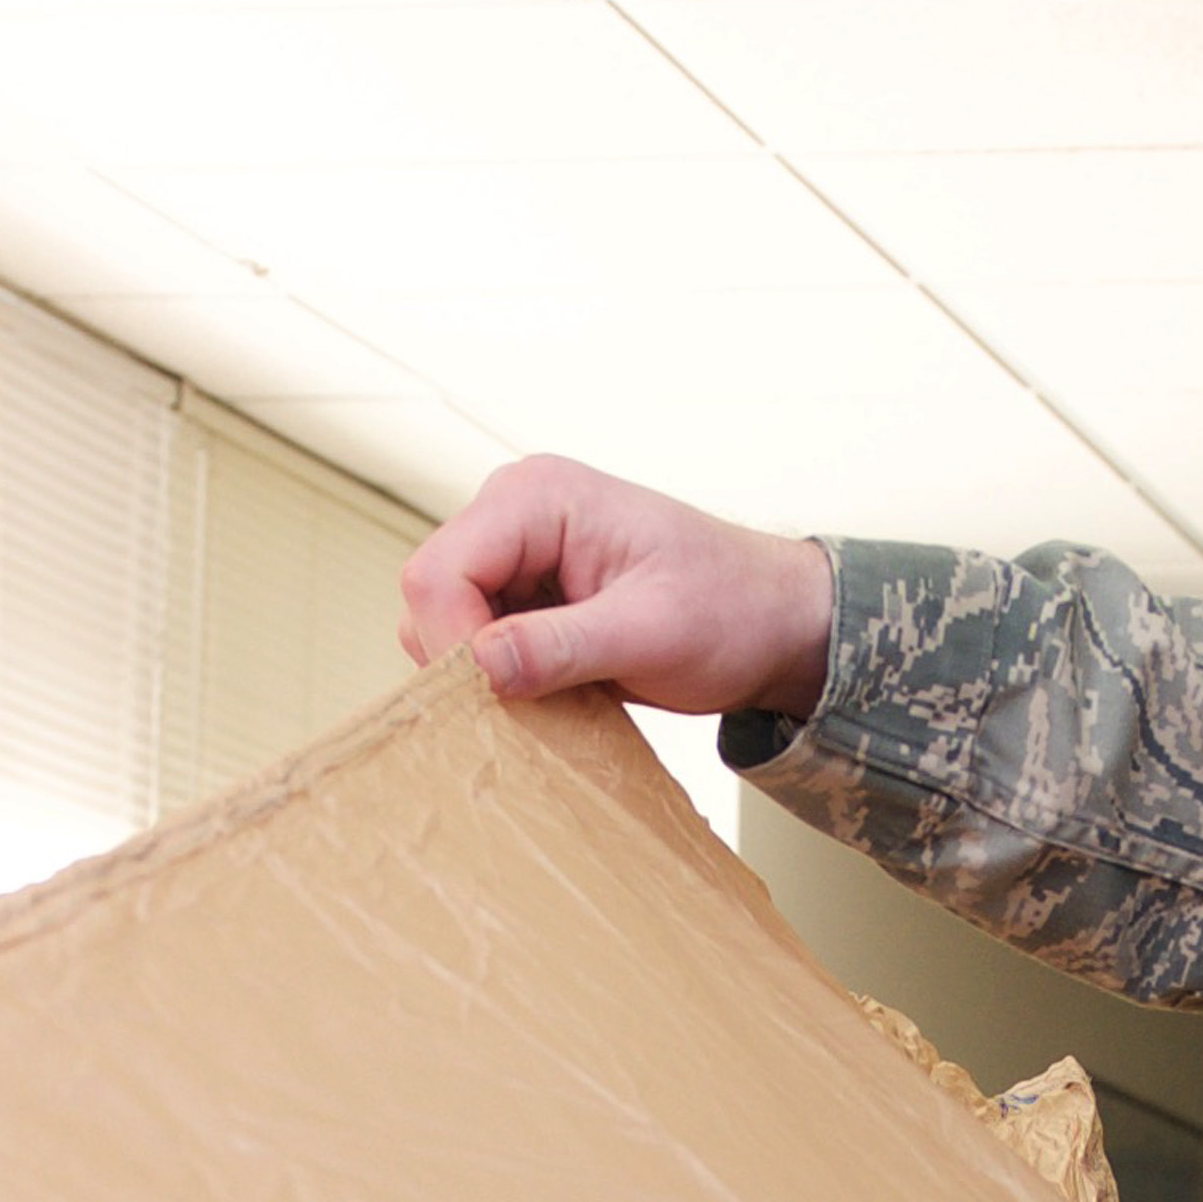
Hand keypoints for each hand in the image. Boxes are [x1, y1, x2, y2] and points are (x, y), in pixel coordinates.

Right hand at [399, 456, 835, 718]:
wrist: (773, 622)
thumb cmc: (731, 609)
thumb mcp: (652, 634)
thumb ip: (561, 647)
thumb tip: (480, 665)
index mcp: (538, 496)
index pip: (439, 571)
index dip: (451, 641)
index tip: (495, 696)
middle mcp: (514, 513)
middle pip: (430, 597)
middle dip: (463, 661)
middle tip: (526, 704)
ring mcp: (515, 554)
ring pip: (444, 626)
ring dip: (482, 675)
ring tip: (552, 695)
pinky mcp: (525, 595)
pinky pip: (477, 643)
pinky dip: (500, 680)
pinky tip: (552, 693)